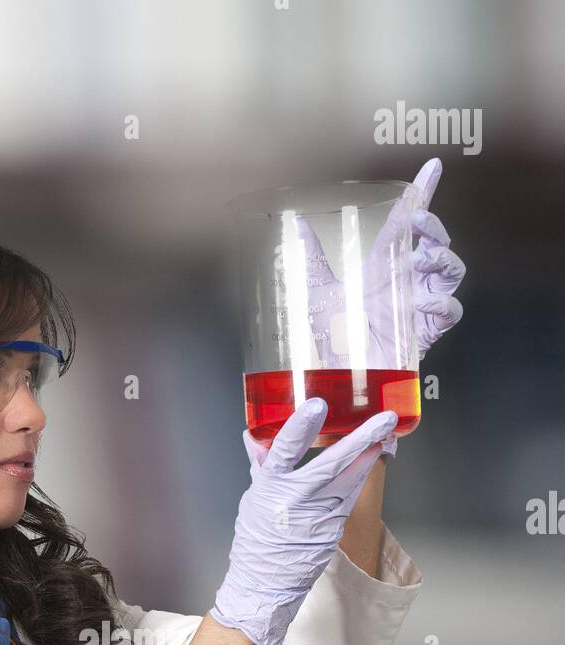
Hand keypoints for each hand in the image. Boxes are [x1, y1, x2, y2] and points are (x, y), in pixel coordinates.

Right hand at [209, 399, 397, 644]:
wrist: (266, 581)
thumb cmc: (256, 539)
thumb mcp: (253, 497)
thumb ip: (261, 464)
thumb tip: (254, 436)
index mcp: (272, 486)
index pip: (285, 450)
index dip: (302, 426)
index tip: (318, 405)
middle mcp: (297, 499)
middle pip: (332, 463)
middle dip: (361, 439)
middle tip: (384, 420)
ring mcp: (319, 515)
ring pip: (351, 480)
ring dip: (369, 457)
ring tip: (384, 435)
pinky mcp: (333, 528)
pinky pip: (349, 497)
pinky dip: (359, 478)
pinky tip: (368, 462)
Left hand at [297, 158, 465, 456]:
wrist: (338, 377)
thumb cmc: (333, 337)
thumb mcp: (316, 292)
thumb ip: (310, 257)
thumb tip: (294, 222)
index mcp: (384, 266)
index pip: (408, 224)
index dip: (424, 194)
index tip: (433, 167)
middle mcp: (405, 282)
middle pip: (436, 243)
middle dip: (434, 227)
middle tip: (417, 224)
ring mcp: (418, 306)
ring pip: (451, 272)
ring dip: (441, 260)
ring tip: (419, 260)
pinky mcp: (425, 332)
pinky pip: (450, 311)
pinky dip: (443, 303)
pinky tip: (424, 302)